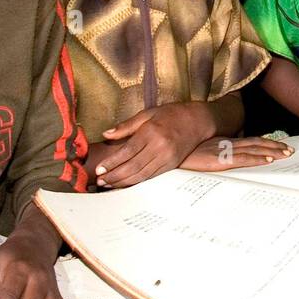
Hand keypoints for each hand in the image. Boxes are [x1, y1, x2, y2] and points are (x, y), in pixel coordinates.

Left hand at [96, 103, 213, 187]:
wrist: (198, 121)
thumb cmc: (171, 114)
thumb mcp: (148, 113)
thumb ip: (126, 125)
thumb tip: (106, 134)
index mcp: (151, 132)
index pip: (127, 151)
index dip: (112, 162)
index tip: (99, 169)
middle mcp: (159, 147)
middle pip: (132, 166)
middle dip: (114, 175)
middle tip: (100, 180)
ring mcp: (167, 157)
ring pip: (141, 174)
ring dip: (123, 181)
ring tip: (109, 184)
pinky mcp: (172, 165)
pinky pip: (152, 176)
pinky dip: (137, 181)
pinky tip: (126, 183)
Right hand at [180, 136, 293, 170]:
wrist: (167, 152)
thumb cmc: (180, 154)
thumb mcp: (198, 153)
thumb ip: (210, 155)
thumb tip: (218, 160)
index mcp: (222, 142)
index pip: (249, 141)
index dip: (264, 143)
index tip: (279, 146)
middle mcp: (226, 144)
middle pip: (256, 143)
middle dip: (274, 146)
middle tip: (290, 150)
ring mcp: (223, 151)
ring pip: (253, 149)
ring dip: (271, 152)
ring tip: (286, 154)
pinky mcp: (219, 160)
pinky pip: (242, 159)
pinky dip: (257, 159)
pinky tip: (268, 161)